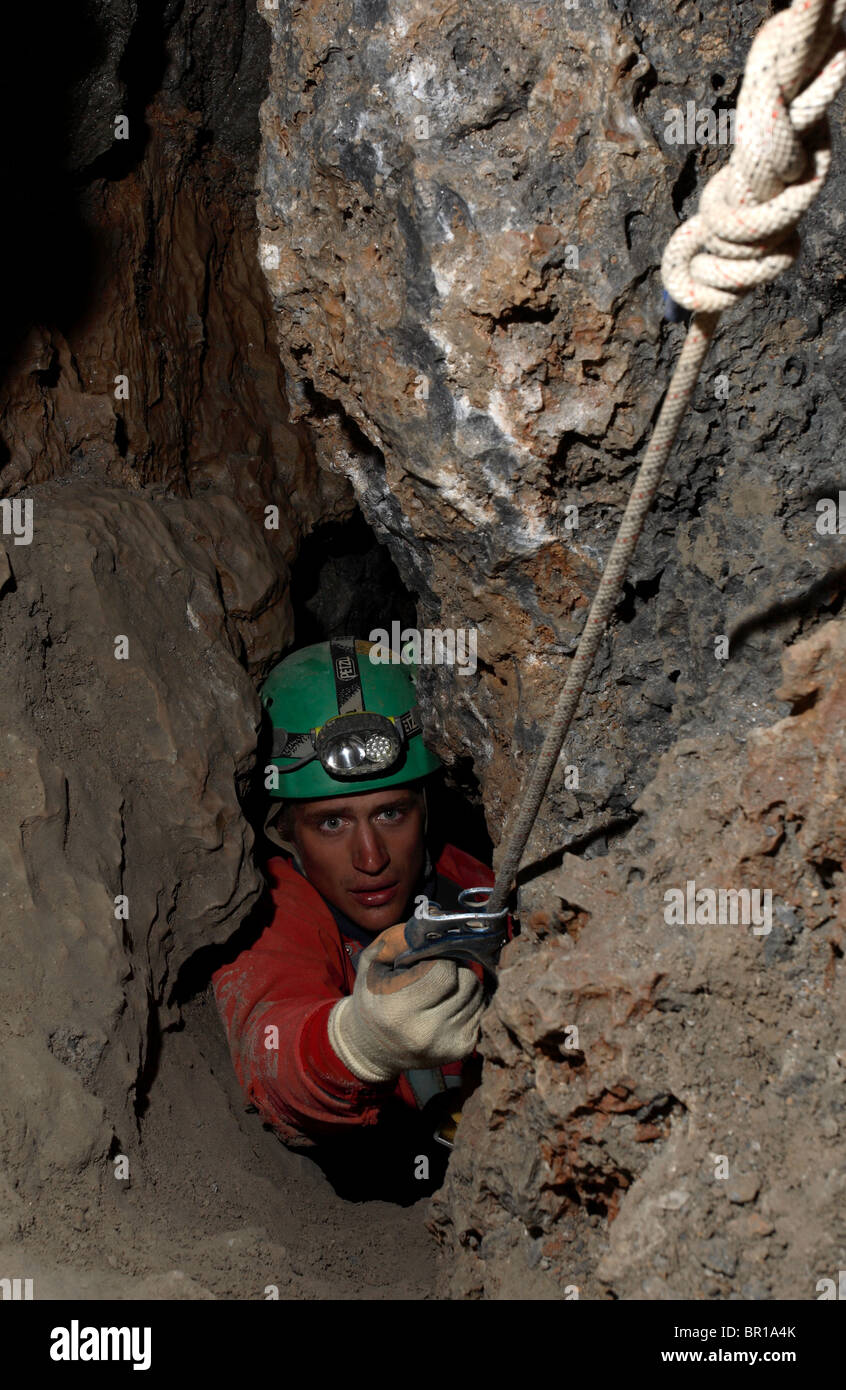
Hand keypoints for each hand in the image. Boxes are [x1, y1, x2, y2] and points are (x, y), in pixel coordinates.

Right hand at [327, 921, 484, 1081]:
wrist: (372, 1047)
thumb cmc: (373, 997)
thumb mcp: (372, 962)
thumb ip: (399, 937)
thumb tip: (436, 915)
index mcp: (398, 1008)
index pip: (444, 971)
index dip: (442, 956)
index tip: (431, 956)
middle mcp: (425, 1032)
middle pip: (468, 982)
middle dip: (457, 968)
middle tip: (439, 968)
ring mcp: (446, 1044)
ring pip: (478, 995)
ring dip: (465, 984)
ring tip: (441, 987)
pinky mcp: (462, 1050)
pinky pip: (481, 1012)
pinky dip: (469, 1002)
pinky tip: (449, 1004)